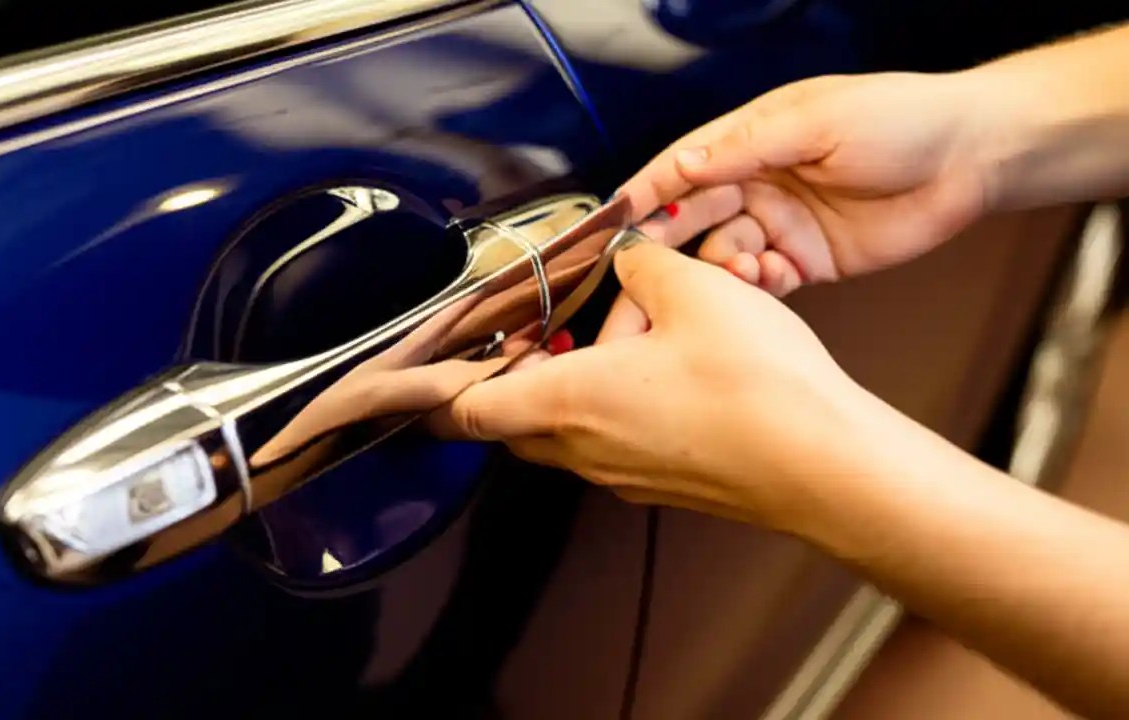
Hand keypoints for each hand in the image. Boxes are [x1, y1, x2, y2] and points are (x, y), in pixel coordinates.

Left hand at [431, 242, 878, 529]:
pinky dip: (612, 407)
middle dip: (513, 375)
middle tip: (540, 331)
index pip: (465, 410)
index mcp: (569, 401)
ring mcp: (622, 474)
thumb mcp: (693, 290)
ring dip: (571, 386)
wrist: (827, 467)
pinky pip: (611, 443)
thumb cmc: (760, 391)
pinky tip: (663, 370)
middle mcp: (585, 448)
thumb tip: (628, 257)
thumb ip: (642, 264)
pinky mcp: (661, 483)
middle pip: (510, 421)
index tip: (433, 364)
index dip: (438, 387)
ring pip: (564, 430)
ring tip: (623, 337)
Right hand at [625, 72, 993, 295]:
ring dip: (721, 270)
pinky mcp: (808, 260)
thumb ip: (745, 147)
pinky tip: (770, 280)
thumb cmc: (902, 118)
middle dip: (667, 243)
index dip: (644, 193)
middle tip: (648, 272)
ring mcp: (782, 223)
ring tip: (741, 271)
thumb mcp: (817, 122)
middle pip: (692, 217)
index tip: (611, 220)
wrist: (973, 158)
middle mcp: (758, 182)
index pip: (681, 168)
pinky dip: (756, 287)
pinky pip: (763, 282)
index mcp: (752, 140)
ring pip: (723, 255)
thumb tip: (680, 164)